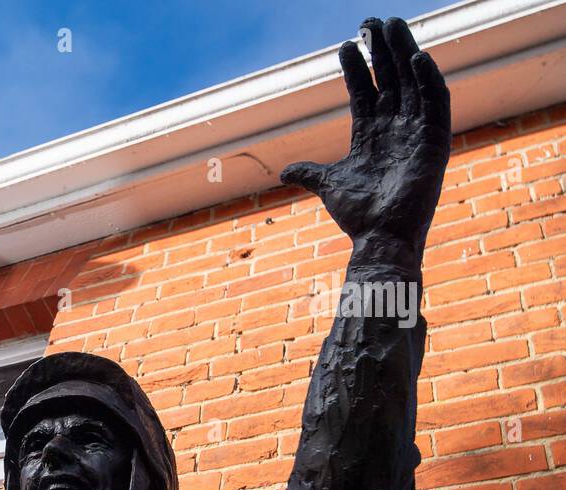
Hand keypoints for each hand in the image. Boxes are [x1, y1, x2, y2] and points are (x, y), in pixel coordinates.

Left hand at [281, 17, 450, 263]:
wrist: (378, 237)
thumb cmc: (358, 214)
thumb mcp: (328, 185)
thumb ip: (309, 173)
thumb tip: (285, 172)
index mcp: (372, 136)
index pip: (365, 92)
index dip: (356, 68)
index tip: (346, 44)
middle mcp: (395, 129)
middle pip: (391, 80)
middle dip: (382, 50)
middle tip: (373, 20)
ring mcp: (416, 134)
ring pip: (413, 83)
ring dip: (404, 53)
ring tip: (392, 26)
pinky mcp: (434, 143)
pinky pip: (437, 105)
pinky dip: (430, 81)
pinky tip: (418, 58)